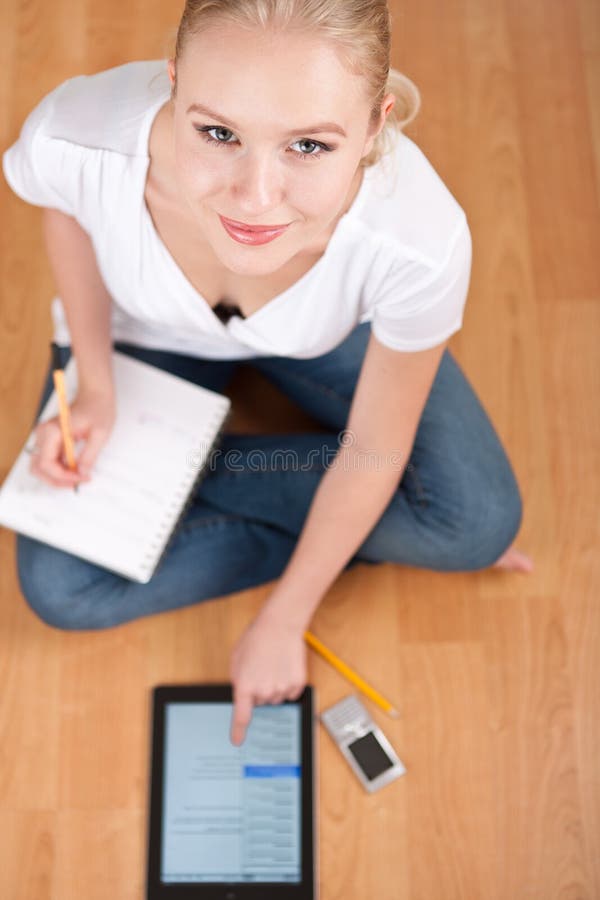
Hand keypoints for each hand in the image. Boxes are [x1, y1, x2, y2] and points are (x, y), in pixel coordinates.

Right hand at [30, 387, 115, 487]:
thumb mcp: (99, 434)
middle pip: (39, 468)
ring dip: (57, 476)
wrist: (95, 395)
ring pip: (42, 467)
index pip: (47, 463)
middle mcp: (43, 433)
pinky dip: (60, 469)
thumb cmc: (97, 409)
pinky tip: (75, 470)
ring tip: (77, 477)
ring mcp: (44, 437)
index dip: (63, 476)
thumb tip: (81, 473)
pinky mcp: (49, 440)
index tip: (80, 478)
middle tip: (78, 482)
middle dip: (58, 480)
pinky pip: (49, 460)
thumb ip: (89, 456)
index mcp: (53, 430)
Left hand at [229, 610, 306, 746]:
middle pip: (260, 703)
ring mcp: (282, 688)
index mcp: (245, 686)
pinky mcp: (297, 684)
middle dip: (259, 691)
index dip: (238, 731)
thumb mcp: (237, 659)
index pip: (241, 717)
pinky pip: (291, 694)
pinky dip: (288, 685)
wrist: (280, 624)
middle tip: (260, 670)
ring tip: (273, 665)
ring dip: (274, 688)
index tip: (238, 742)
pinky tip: (284, 667)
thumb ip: (238, 681)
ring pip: (276, 699)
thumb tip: (242, 696)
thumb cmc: (256, 638)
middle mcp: (264, 691)